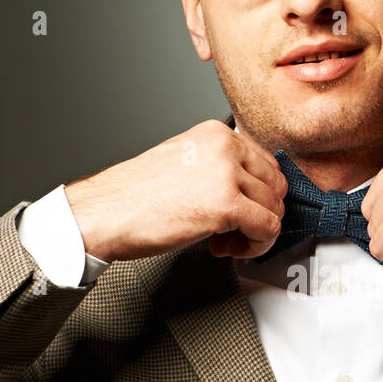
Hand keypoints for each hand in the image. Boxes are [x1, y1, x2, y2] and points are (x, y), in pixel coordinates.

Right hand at [64, 120, 286, 262]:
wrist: (106, 213)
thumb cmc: (136, 196)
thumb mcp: (186, 164)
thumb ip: (220, 169)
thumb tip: (251, 191)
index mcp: (215, 134)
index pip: (266, 164)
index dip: (258, 195)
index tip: (241, 211)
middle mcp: (225, 147)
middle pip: (276, 186)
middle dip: (261, 214)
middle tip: (235, 230)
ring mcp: (227, 174)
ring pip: (274, 209)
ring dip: (255, 233)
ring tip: (226, 242)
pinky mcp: (227, 204)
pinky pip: (267, 228)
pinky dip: (255, 245)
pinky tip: (229, 247)